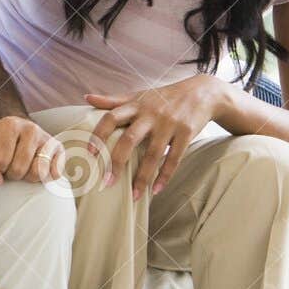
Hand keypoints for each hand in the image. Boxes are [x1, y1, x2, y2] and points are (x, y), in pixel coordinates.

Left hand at [0, 116, 65, 184]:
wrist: (16, 131)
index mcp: (10, 125)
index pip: (1, 160)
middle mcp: (31, 129)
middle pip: (19, 168)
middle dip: (11, 174)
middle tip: (10, 167)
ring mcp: (47, 138)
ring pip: (38, 172)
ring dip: (28, 177)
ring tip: (23, 167)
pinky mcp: (59, 149)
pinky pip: (54, 174)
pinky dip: (45, 178)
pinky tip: (36, 168)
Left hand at [87, 74, 227, 198]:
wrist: (202, 92)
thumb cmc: (163, 97)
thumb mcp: (138, 96)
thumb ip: (113, 100)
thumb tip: (86, 98)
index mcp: (135, 105)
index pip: (111, 117)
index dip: (99, 134)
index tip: (90, 152)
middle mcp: (150, 114)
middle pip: (129, 139)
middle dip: (117, 162)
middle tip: (106, 183)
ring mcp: (169, 124)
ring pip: (153, 154)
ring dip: (142, 177)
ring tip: (133, 196)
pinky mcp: (186, 133)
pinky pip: (174, 159)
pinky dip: (165, 176)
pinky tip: (156, 190)